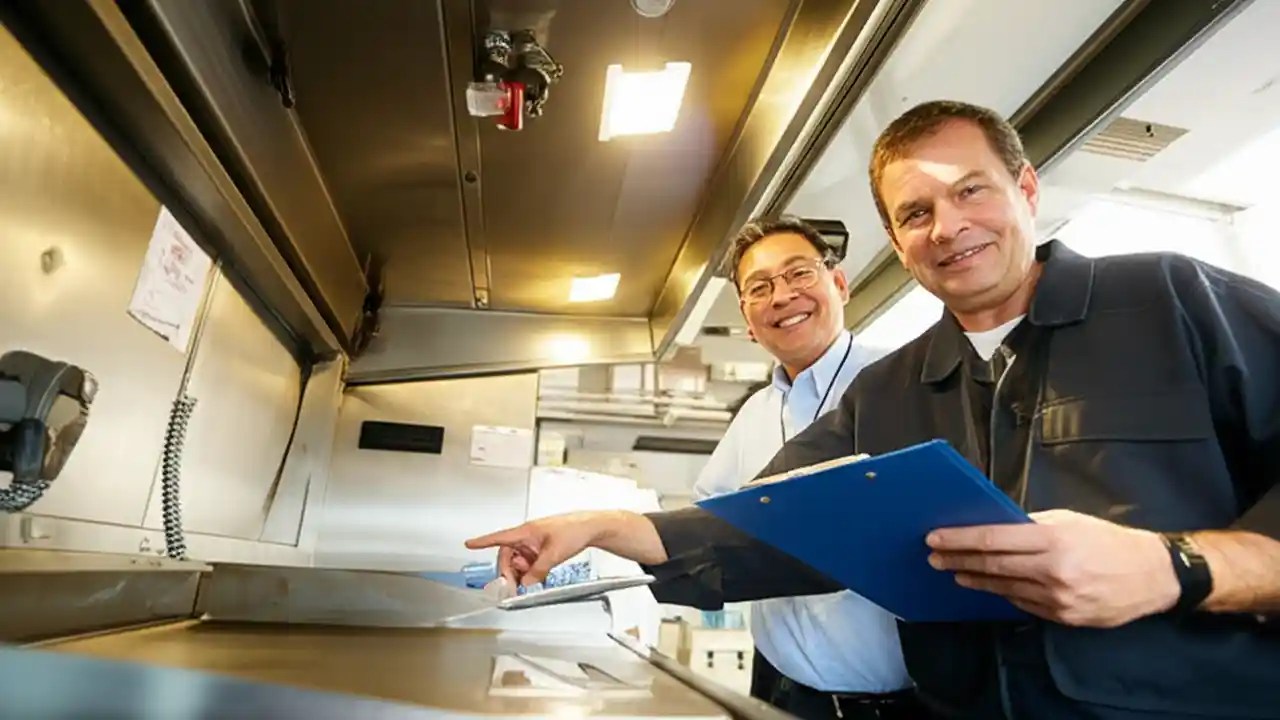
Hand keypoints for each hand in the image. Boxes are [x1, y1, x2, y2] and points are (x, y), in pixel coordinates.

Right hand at [464, 512, 610, 587]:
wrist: (591, 528)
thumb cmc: (574, 530)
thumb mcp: (554, 554)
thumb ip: (537, 571)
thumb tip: (525, 583)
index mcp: (526, 532)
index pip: (500, 537)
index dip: (483, 542)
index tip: (469, 544)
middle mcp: (527, 536)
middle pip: (508, 556)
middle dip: (509, 572)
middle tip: (512, 588)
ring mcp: (534, 543)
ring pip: (518, 562)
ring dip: (521, 574)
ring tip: (530, 582)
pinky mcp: (541, 549)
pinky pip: (529, 563)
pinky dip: (530, 572)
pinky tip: (538, 577)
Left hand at [926, 509, 1179, 627]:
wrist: (1153, 576)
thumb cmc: (1108, 541)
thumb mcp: (1070, 521)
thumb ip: (1032, 525)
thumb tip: (994, 526)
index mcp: (1053, 541)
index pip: (993, 539)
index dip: (960, 539)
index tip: (935, 537)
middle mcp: (1052, 571)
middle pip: (992, 565)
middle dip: (957, 560)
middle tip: (934, 557)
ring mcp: (1057, 599)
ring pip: (1003, 588)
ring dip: (974, 579)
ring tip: (954, 572)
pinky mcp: (1063, 617)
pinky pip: (1023, 604)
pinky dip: (1002, 593)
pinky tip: (988, 585)